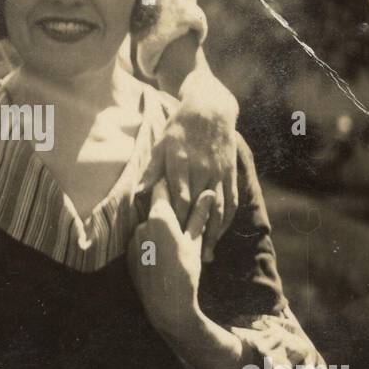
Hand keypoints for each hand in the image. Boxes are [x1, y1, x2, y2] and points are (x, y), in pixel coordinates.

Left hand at [127, 179, 215, 331]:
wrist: (167, 305)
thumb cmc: (186, 271)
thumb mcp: (196, 241)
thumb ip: (199, 215)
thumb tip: (208, 192)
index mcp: (158, 217)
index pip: (161, 188)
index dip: (172, 186)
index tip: (181, 187)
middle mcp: (141, 224)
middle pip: (155, 209)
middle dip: (170, 212)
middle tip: (185, 223)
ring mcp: (132, 240)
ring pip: (149, 226)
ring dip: (161, 229)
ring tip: (177, 246)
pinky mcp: (128, 254)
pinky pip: (142, 242)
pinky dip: (152, 244)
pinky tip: (165, 258)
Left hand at [145, 107, 237, 260]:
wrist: (211, 110)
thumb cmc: (180, 128)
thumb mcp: (161, 144)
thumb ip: (151, 170)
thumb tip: (137, 192)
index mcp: (181, 164)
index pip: (178, 199)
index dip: (175, 221)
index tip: (168, 240)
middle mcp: (201, 170)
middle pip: (198, 209)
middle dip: (192, 234)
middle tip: (186, 258)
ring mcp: (218, 173)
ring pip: (218, 209)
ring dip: (213, 234)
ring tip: (206, 255)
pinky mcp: (230, 174)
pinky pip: (231, 201)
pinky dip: (226, 220)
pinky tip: (219, 234)